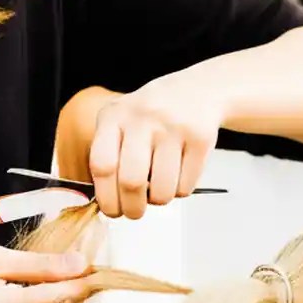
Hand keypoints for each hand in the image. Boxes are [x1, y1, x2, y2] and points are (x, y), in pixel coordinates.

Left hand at [88, 72, 221, 218]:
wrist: (196, 91)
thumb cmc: (150, 117)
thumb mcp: (120, 123)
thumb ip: (109, 157)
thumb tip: (107, 203)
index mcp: (114, 116)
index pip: (102, 165)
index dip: (106, 196)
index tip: (112, 210)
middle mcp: (142, 118)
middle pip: (131, 181)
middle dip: (132, 208)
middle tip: (135, 212)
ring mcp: (173, 127)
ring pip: (162, 190)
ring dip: (158, 200)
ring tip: (158, 190)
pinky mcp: (200, 138)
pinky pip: (185, 186)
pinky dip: (179, 191)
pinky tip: (177, 175)